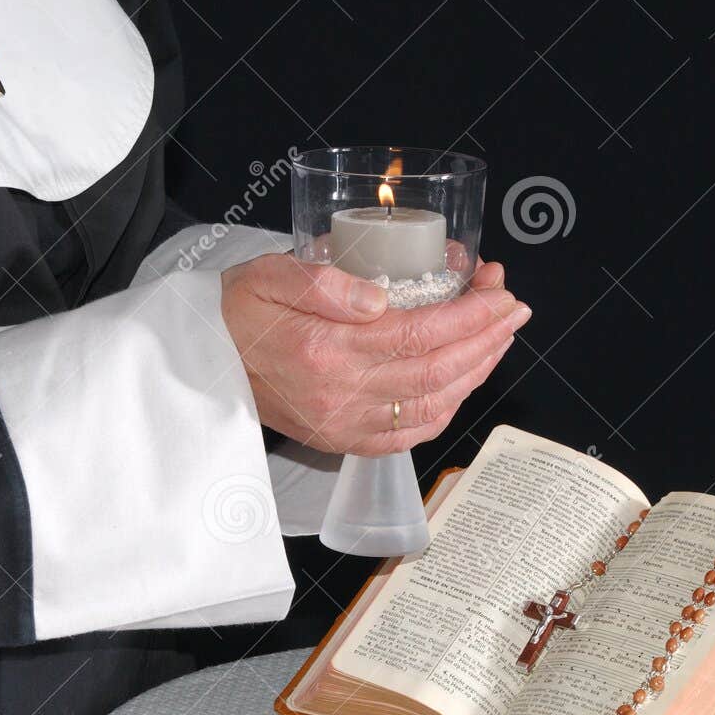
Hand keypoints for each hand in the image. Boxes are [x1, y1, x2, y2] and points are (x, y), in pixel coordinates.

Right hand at [220, 254, 526, 454]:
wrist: (201, 363)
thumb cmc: (238, 312)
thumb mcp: (269, 275)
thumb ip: (323, 283)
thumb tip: (382, 297)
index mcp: (326, 349)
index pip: (420, 332)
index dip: (470, 313)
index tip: (500, 291)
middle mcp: (341, 394)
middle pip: (438, 368)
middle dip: (487, 336)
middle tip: (514, 307)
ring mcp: (345, 424)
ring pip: (434, 402)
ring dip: (477, 369)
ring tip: (500, 335)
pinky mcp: (344, 439)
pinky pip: (412, 431)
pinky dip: (448, 406)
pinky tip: (465, 379)